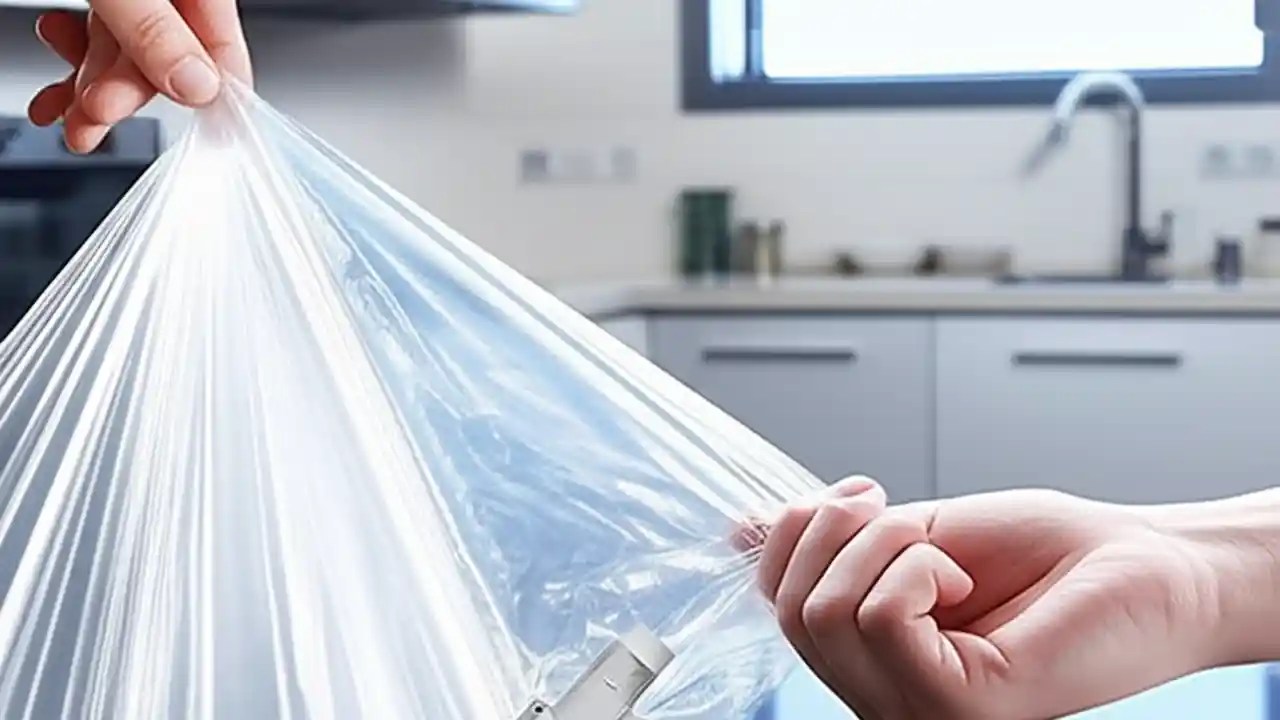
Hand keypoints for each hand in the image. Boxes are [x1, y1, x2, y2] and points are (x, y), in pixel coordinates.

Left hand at [27, 0, 251, 153]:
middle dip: (121, 97)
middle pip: (164, 59)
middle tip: (90, 122)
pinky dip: (73, 51)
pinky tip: (55, 49)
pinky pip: (97, 30)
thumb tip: (197, 89)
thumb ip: (156, 32)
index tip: (206, 149)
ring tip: (61, 106)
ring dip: (88, 83)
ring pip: (123, 50)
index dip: (214, 106)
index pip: (223, 56)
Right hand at [757, 478, 1232, 719]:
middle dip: (836, 528)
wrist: (1140, 561)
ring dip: (884, 544)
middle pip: (789, 609)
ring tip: (946, 555)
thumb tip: (739, 530)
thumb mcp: (910, 533)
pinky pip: (882, 617)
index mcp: (868, 658)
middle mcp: (882, 699)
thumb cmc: (1044, 554)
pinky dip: (917, 568)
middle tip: (904, 514)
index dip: (792, 530)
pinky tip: (964, 582)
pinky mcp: (957, 711)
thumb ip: (830, 543)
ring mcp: (916, 714)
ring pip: (826, 613)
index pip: (775, 605)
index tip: (857, 492)